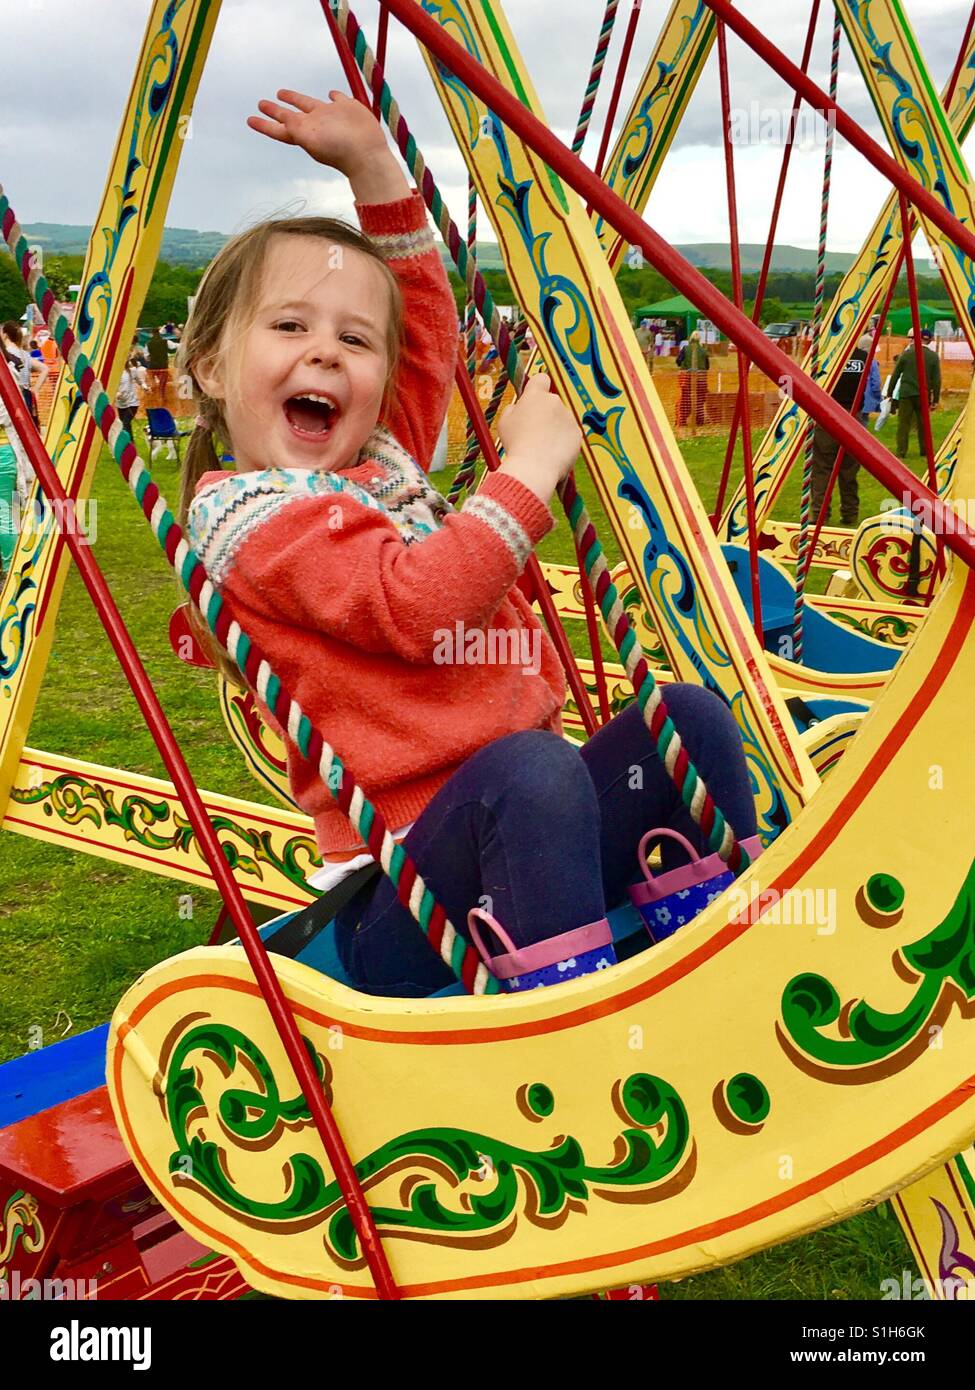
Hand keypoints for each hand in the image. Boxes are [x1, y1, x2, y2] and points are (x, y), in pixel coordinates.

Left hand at [247, 89, 408, 203]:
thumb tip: (282, 117)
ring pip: (310, 104)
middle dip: (276, 110)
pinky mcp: (348, 109)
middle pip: (290, 115)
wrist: (367, 153)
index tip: (249, 119)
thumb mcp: (309, 138)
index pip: (279, 128)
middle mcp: (315, 124)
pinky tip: (330, 94)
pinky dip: (333, 95)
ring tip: (283, 93)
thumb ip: (293, 127)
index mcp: (304, 133)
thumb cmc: (338, 150)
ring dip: (296, 99)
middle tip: (262, 103)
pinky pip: (337, 98)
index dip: (264, 124)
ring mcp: (331, 116)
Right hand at [496, 373, 581, 504]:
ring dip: (554, 429)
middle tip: (532, 433)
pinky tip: (551, 454)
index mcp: (536, 395)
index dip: (537, 387)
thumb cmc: (516, 445)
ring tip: (541, 447)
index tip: (533, 397)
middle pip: (551, 403)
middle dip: (545, 414)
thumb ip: (513, 409)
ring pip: (561, 420)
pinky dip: (563, 442)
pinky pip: (569, 435)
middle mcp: (555, 401)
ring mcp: (568, 417)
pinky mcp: (578, 434)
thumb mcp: (504, 421)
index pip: (541, 379)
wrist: (534, 468)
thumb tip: (519, 407)